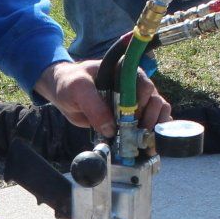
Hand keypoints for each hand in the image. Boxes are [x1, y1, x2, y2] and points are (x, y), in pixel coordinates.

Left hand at [35, 60, 172, 135]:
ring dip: (155, 128)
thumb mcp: (79, 89)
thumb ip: (94, 106)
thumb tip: (111, 129)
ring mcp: (134, 102)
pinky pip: (148, 123)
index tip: (134, 116)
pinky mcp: (130, 117)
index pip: (144, 84)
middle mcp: (134, 85)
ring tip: (148, 144)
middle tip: (140, 135)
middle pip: (154, 101)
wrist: (62, 92)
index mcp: (125, 72)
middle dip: (151, 119)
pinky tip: (150, 145)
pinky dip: (152, 134)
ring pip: (156, 112)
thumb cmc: (70, 83)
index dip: (142, 101)